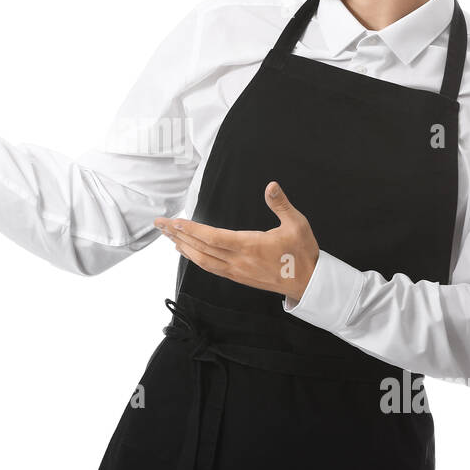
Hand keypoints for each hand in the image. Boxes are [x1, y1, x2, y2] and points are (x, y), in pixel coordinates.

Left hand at [155, 181, 318, 301]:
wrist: (309, 283)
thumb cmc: (303, 254)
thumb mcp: (297, 224)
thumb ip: (281, 204)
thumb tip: (271, 186)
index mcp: (250, 246)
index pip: (213, 238)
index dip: (192, 230)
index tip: (175, 222)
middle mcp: (239, 261)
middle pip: (201, 249)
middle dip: (178, 236)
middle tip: (160, 224)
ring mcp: (237, 271)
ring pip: (202, 261)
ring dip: (183, 247)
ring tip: (168, 236)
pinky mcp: (238, 277)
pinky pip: (210, 267)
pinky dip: (195, 258)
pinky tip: (187, 251)